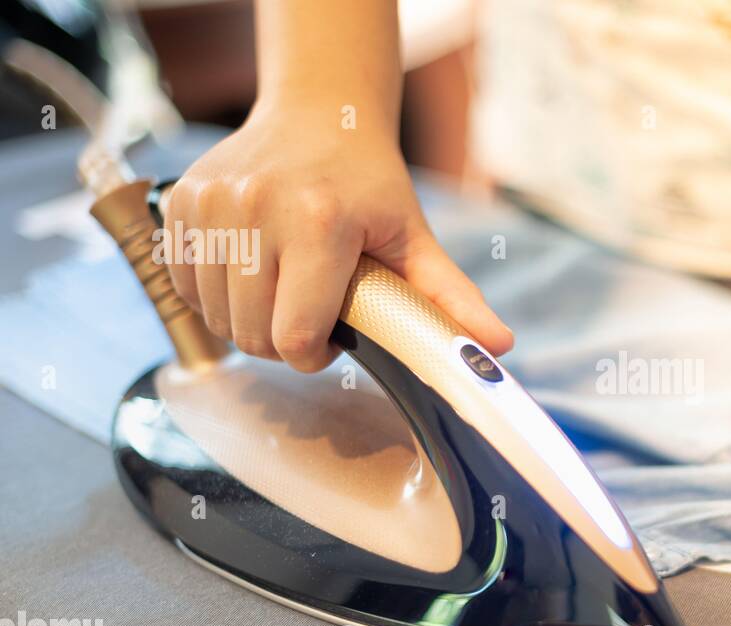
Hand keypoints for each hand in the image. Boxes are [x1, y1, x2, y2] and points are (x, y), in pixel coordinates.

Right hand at [164, 99, 512, 371]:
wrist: (318, 112)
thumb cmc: (369, 183)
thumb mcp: (415, 237)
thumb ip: (451, 298)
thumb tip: (498, 348)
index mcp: (320, 222)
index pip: (295, 336)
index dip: (313, 355)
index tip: (332, 340)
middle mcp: (257, 208)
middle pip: (253, 333)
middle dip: (283, 344)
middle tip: (311, 315)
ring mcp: (212, 203)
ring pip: (216, 316)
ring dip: (248, 322)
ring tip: (283, 291)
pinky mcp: (181, 203)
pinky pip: (186, 286)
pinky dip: (215, 297)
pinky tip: (250, 275)